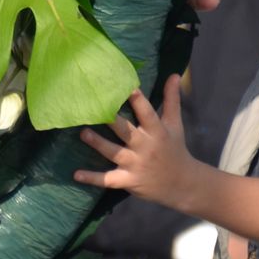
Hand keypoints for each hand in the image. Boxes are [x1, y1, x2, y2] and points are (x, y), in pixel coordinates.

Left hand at [74, 75, 198, 207]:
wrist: (182, 184)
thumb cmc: (174, 148)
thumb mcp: (175, 124)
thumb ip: (171, 99)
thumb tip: (174, 74)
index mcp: (157, 132)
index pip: (147, 113)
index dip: (138, 101)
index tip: (127, 88)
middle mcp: (145, 147)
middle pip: (126, 132)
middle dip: (112, 121)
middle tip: (94, 108)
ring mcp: (135, 165)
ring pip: (114, 153)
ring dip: (98, 144)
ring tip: (83, 133)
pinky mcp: (128, 181)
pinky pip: (108, 180)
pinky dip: (92, 178)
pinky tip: (76, 174)